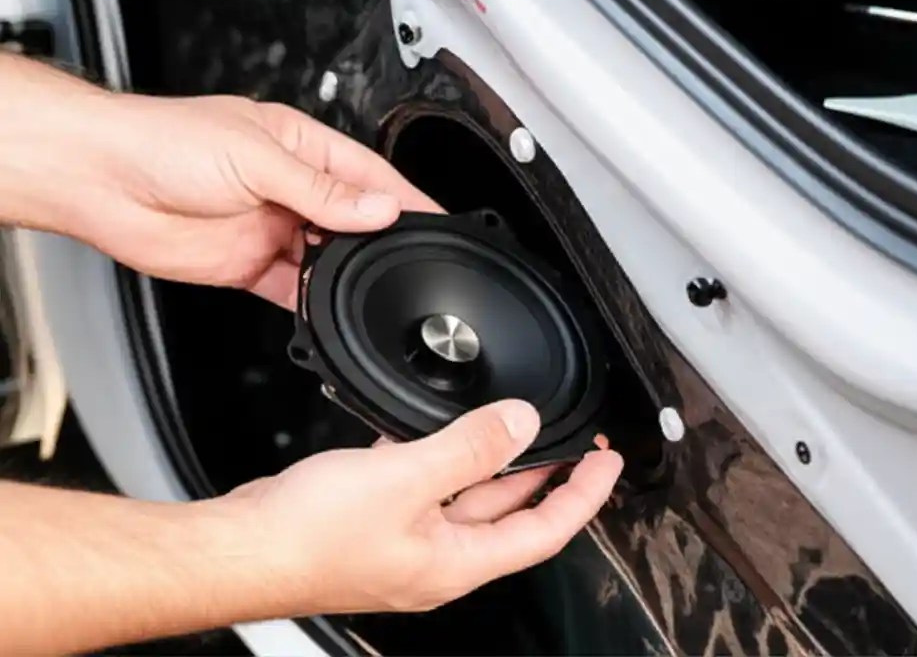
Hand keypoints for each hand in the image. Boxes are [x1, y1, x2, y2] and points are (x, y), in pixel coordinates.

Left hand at [73, 93, 439, 308]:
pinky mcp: (247, 265)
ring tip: (367, 286)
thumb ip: (320, 191)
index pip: (370, 176)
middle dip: (381, 241)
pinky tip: (326, 307)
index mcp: (300, 147)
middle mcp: (289, 188)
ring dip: (347, 274)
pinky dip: (311, 303)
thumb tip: (377, 209)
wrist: (99, 180)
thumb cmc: (162, 142)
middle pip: (354, 221)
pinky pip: (293, 290)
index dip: (406, 199)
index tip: (438, 220)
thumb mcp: (255, 158)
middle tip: (409, 262)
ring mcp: (270, 227)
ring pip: (328, 259)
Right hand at [220, 400, 622, 614]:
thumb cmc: (307, 538)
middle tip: (576, 441)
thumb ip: (470, 449)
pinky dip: (441, 456)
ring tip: (520, 425)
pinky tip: (437, 430)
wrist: (237, 549)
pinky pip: (424, 485)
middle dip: (546, 475)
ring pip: (466, 497)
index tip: (609, 464)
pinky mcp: (373, 520)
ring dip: (495, 462)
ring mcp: (404, 541)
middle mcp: (436, 559)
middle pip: (510, 514)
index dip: (585, 497)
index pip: (546, 532)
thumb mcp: (406, 479)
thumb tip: (520, 424)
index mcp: (456, 563)